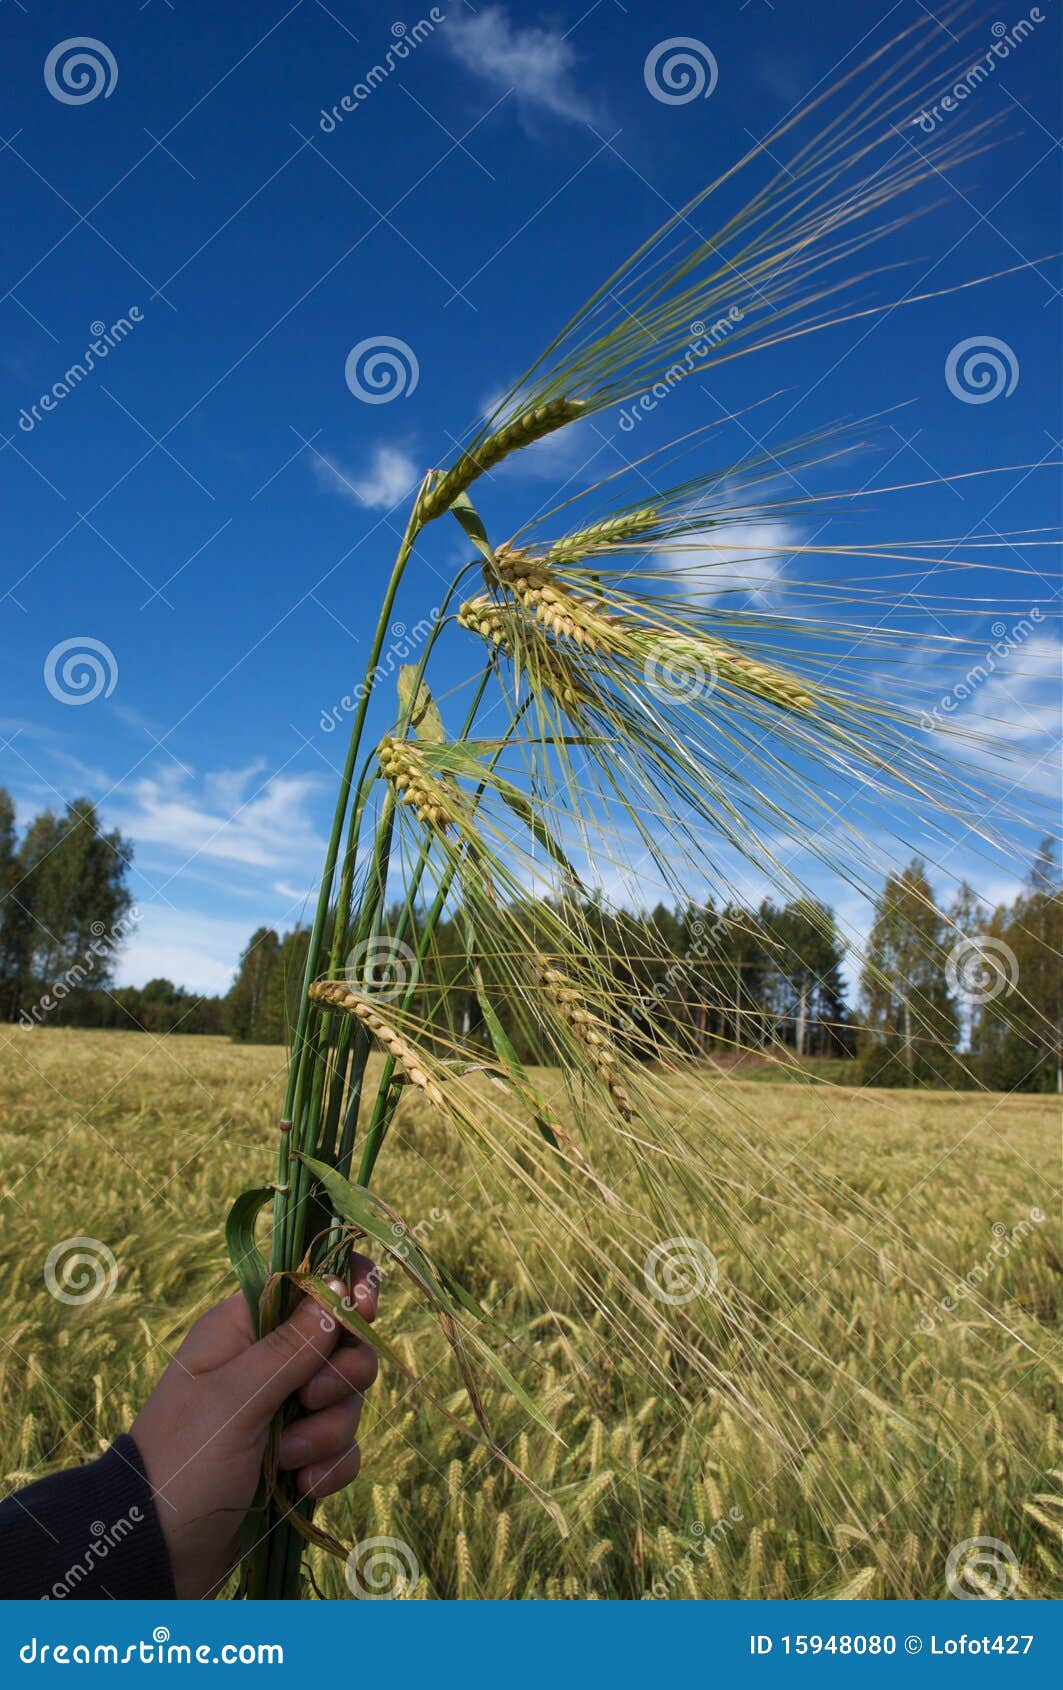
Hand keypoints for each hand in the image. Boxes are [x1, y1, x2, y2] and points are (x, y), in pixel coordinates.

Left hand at [131, 1258, 377, 1598]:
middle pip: (342, 1344)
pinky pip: (341, 1448)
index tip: (364, 1310)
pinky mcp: (296, 1457)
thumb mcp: (234, 1399)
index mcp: (244, 1328)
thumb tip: (338, 1286)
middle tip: (307, 1400)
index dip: (344, 1290)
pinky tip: (301, 1488)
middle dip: (340, 1377)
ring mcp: (284, 1411)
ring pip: (346, 1400)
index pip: (309, 1284)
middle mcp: (267, 1362)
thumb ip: (291, 1345)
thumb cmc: (182, 1461)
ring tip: (286, 1460)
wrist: (155, 1553)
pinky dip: (329, 1468)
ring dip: (327, 1433)